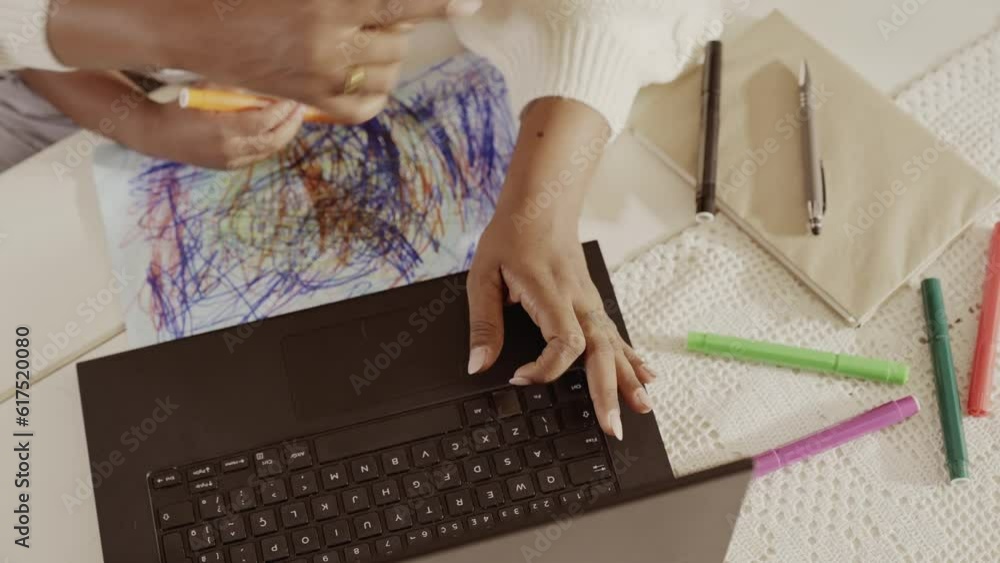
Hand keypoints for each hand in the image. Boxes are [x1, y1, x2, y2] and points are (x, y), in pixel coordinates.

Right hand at [48, 0, 482, 122]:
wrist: (188, 22)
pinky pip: (368, 104)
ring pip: (389, 68)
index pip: (404, 1)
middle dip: (397, 21)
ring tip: (355, 34)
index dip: (441, 1)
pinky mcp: (310, 100)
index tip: (471, 2)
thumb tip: (393, 7)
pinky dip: (374, 87)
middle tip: (371, 11)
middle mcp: (330, 36)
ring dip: (386, 50)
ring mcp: (321, 74)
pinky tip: (361, 69)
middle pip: (400, 35)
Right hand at [129, 99, 305, 169]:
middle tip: (301, 109)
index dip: (282, 111)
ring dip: (284, 134)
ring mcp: (229, 161)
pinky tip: (276, 129)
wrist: (156, 134)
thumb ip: (235, 91)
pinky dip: (270, 142)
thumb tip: (266, 87)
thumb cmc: (180, 105)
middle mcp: (228, 150)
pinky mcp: (228, 166)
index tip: (293, 99)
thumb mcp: (206, 90)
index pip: (263, 122)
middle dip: (290, 125)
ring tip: (293, 118)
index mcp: (222, 129)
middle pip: (272, 140)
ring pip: (268, 150)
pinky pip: (258, 154)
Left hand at [466, 99, 656, 439]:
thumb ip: (484, 323)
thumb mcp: (484, 276)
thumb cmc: (512, 235)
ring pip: (614, 346)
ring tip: (639, 412)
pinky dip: (631, 358)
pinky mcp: (592, 302)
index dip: (545, 369)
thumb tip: (478, 364)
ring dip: (627, 380)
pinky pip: (616, 334)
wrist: (542, 202)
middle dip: (607, 392)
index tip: (519, 378)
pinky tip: (645, 378)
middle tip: (611, 427)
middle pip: (601, 352)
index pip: (564, 343)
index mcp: (551, 294)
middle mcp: (579, 301)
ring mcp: (590, 302)